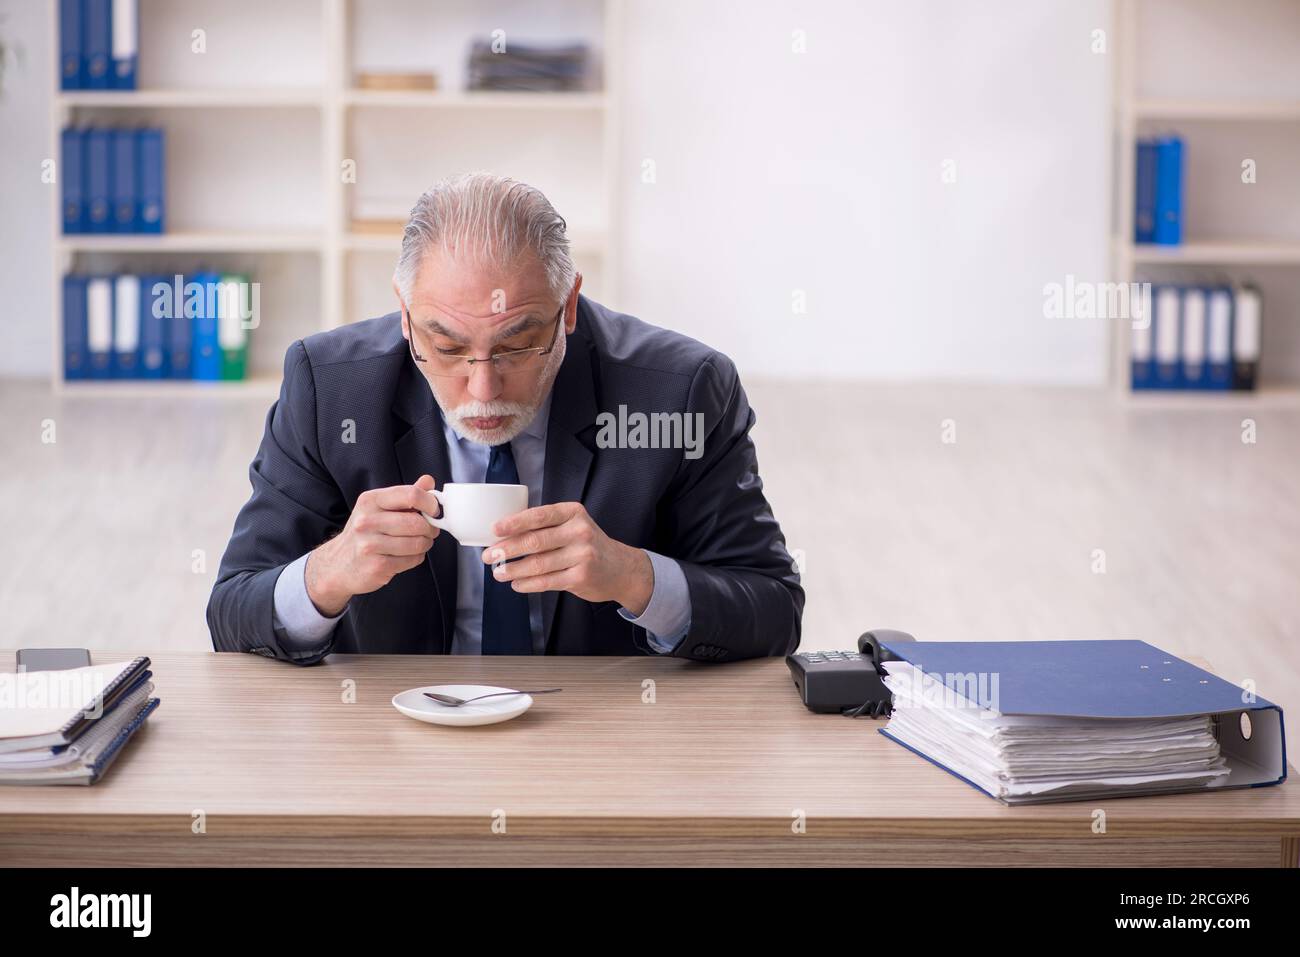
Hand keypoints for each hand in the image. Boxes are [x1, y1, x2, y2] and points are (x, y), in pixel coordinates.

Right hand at [305, 474, 439, 615]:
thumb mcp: (380, 508)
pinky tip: (405, 555)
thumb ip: (406, 495)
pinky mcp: (376, 566)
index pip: (411, 494)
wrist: (339, 564)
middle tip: (428, 530)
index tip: (433, 510)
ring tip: (417, 543)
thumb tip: (428, 481)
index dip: (430, 504)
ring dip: (424, 544)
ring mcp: (369, 545)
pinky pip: (412, 560)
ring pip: (417, 543)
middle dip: (430, 528)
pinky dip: (416, 558)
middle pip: (417, 522)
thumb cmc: (365, 534)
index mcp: (370, 501)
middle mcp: (366, 521)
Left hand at [481, 502, 653, 614]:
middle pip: (535, 541)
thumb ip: (546, 527)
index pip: (539, 516)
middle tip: (489, 555)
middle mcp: (580, 532)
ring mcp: (582, 555)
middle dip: (507, 549)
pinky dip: (528, 584)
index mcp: (573, 513)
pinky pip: (547, 582)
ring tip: (498, 573)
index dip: (514, 523)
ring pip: (538, 564)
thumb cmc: (588, 545)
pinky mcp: (581, 577)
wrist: (620, 569)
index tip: (495, 529)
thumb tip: (505, 534)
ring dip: (513, 570)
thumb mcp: (573, 525)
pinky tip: (517, 584)